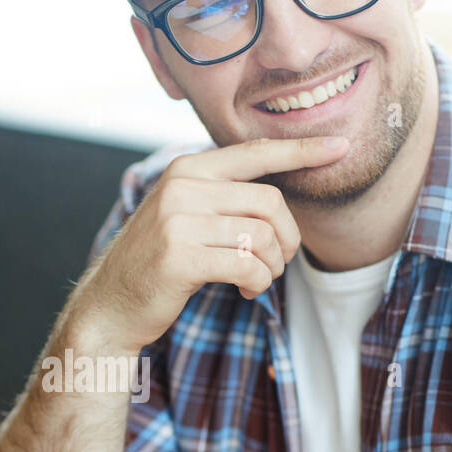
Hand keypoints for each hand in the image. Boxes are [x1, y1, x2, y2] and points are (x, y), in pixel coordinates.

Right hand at [76, 135, 347, 352]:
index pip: (256, 153)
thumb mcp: (184, 214)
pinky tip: (245, 290)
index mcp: (188, 169)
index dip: (302, 150)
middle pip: (269, 202)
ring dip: (272, 266)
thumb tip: (279, 194)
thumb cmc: (158, 262)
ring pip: (262, 236)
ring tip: (258, 279)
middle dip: (287, 238)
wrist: (110, 304)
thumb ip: (221, 195)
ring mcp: (178, 221)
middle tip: (279, 262)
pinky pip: (246, 265)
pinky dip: (257, 282)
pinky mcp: (180, 257)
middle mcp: (182, 187)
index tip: (340, 147)